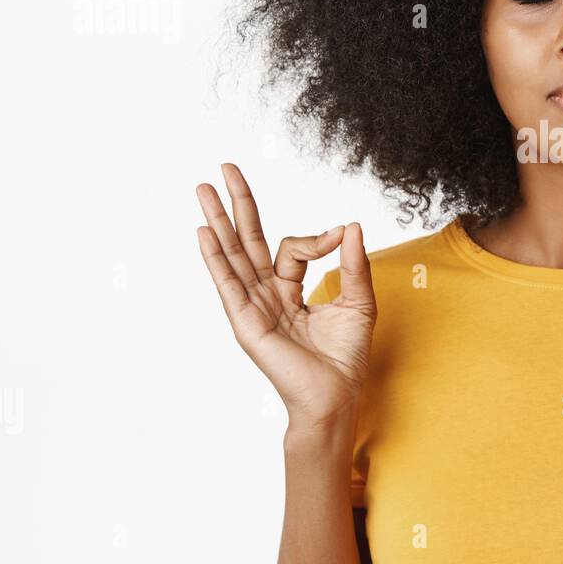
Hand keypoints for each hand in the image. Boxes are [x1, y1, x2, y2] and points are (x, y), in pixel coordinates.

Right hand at [195, 163, 375, 431]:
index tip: (340, 236)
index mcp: (289, 290)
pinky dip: (216, 258)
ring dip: (217, 220)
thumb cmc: (346, 357)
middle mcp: (266, 295)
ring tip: (203, 188)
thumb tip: (351, 225)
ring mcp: (252, 308)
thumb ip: (354, 264)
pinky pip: (229, 284)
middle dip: (236, 205)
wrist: (337, 395)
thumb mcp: (359, 302)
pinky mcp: (246, 324)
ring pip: (233, 255)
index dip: (318, 238)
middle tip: (224, 168)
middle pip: (247, 241)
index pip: (292, 249)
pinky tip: (205, 233)